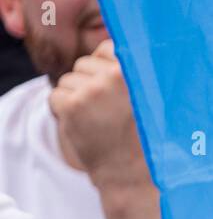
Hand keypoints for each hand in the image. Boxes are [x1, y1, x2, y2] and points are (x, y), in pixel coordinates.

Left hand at [49, 40, 150, 190]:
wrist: (131, 171)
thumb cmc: (142, 133)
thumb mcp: (150, 96)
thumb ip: (133, 71)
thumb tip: (112, 49)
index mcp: (136, 70)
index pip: (107, 47)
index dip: (106, 65)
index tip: (113, 84)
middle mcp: (113, 76)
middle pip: (84, 63)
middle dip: (89, 81)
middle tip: (105, 106)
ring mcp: (91, 91)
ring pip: (68, 80)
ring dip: (76, 96)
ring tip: (96, 116)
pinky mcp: (72, 106)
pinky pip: (56, 95)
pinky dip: (63, 109)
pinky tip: (83, 122)